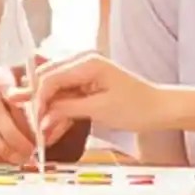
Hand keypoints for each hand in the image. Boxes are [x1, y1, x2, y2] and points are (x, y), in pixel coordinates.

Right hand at [0, 66, 37, 163]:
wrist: (8, 106)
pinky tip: (2, 161)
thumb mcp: (39, 91)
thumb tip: (38, 111)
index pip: (8, 91)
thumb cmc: (27, 99)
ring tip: (19, 159)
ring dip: (1, 148)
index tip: (35, 131)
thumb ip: (41, 97)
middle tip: (29, 151)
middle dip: (13, 135)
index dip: (22, 113)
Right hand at [17, 51, 194, 133]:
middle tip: (33, 126)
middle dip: (39, 103)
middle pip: (48, 79)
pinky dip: (60, 111)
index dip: (38, 99)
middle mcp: (83, 61)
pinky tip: (54, 129)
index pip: (50, 77)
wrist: (160, 109)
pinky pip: (67, 96)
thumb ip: (67, 109)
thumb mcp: (99, 109)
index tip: (34, 121)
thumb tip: (42, 116)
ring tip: (42, 133)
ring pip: (56, 89)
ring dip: (49, 110)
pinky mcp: (88, 83)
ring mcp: (85, 72)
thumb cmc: (137, 107)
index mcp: (87, 62)